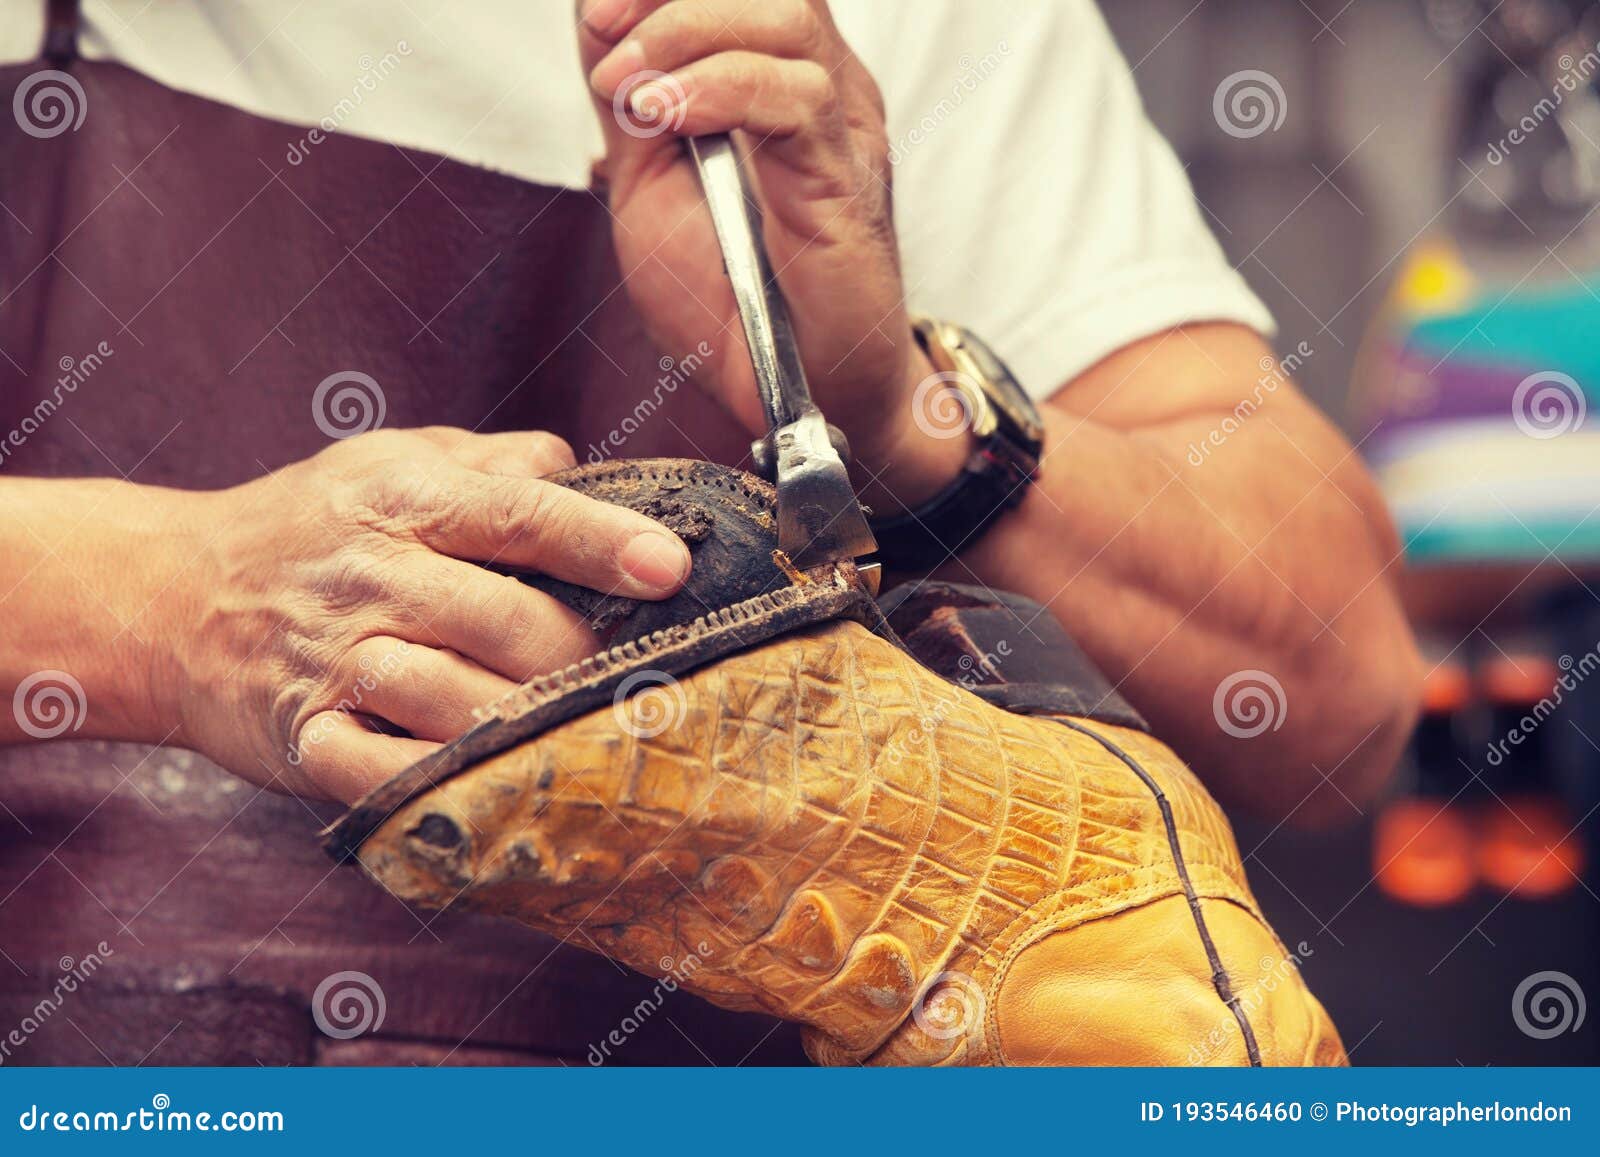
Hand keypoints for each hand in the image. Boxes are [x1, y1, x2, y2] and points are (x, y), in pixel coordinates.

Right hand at [165, 427, 689, 803]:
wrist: (167, 597)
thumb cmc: (305, 525)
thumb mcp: (387, 460)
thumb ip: (490, 461)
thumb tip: (579, 464)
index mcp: (406, 502)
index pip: (520, 515)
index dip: (600, 539)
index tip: (670, 565)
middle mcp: (375, 578)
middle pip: (505, 621)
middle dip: (580, 655)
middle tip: (636, 675)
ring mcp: (338, 661)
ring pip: (454, 699)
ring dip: (528, 722)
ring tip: (587, 735)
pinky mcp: (307, 733)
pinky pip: (383, 770)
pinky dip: (441, 781)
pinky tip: (495, 785)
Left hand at [578, 0, 963, 504]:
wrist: (799, 394)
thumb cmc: (736, 303)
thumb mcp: (652, 187)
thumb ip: (630, 105)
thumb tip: (594, 21)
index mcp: (778, 80)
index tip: (596, 13)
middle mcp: (822, 90)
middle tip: (604, 37)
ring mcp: (841, 132)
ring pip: (787, 20)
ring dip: (685, 36)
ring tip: (627, 91)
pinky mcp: (846, 184)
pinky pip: (796, 99)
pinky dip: (716, 90)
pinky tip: (660, 116)